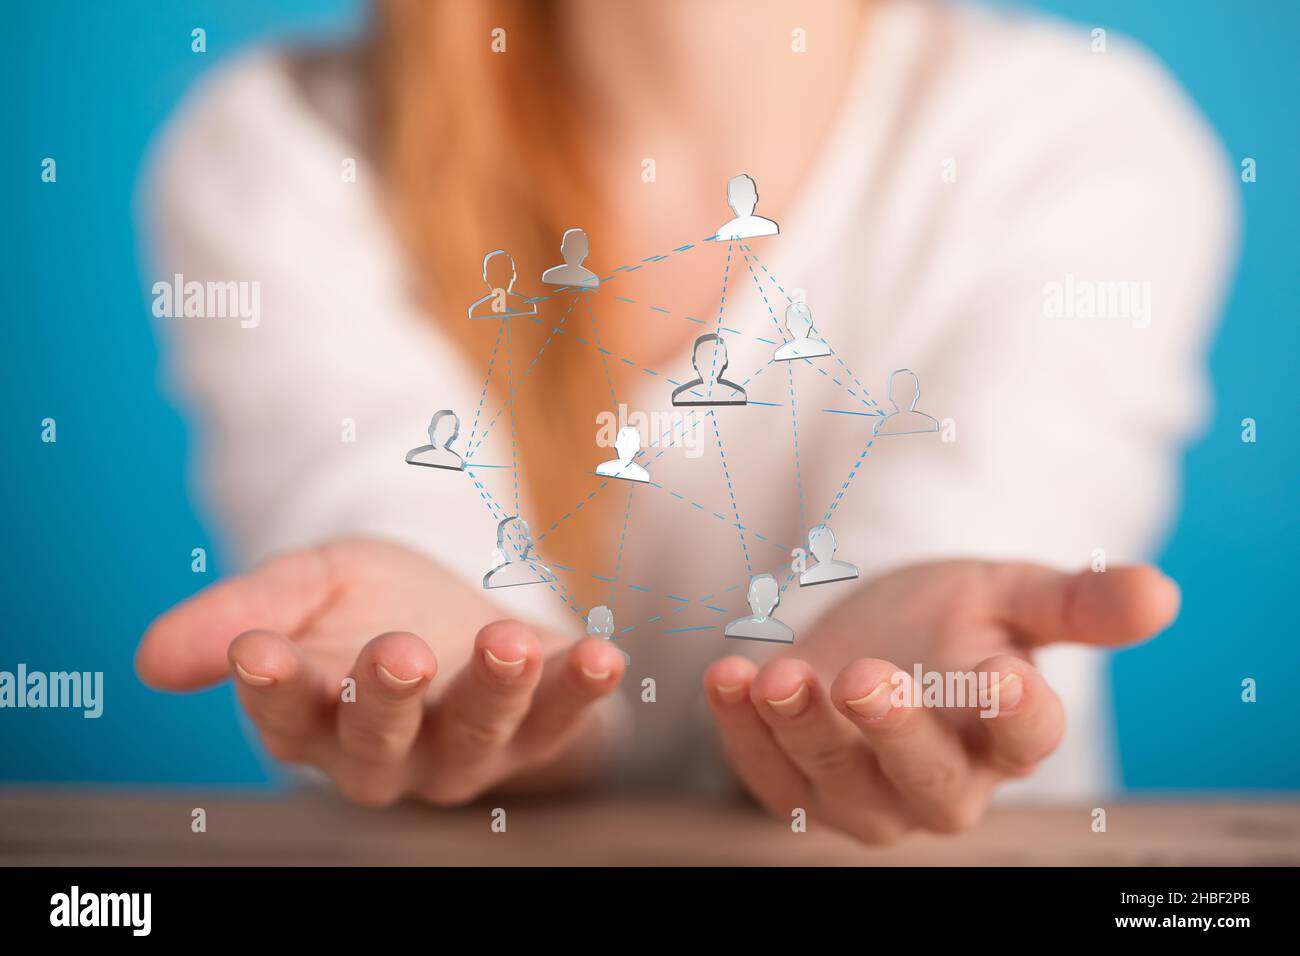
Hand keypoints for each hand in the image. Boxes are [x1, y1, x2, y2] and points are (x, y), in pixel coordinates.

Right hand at [137, 538, 625, 806]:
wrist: (457, 615)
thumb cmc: (370, 603)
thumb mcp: (304, 587)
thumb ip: (238, 614)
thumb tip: (149, 659)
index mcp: (313, 716)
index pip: (283, 712)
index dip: (271, 687)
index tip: (259, 650)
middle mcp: (386, 752)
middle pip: (378, 743)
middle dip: (384, 700)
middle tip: (394, 652)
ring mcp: (463, 750)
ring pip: (472, 737)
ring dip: (492, 692)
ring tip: (508, 642)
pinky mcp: (534, 732)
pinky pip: (560, 722)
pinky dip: (580, 692)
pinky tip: (603, 656)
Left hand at [702, 560, 1178, 842]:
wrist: (869, 632)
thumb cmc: (948, 619)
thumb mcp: (1008, 594)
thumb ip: (1075, 601)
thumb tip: (1162, 593)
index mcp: (1008, 736)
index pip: (1026, 738)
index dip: (1014, 711)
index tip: (1000, 670)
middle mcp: (943, 783)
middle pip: (927, 779)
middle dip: (895, 733)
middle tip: (871, 678)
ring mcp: (865, 795)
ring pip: (838, 782)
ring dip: (804, 730)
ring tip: (780, 675)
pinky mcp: (795, 786)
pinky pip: (767, 771)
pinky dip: (742, 729)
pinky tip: (728, 675)